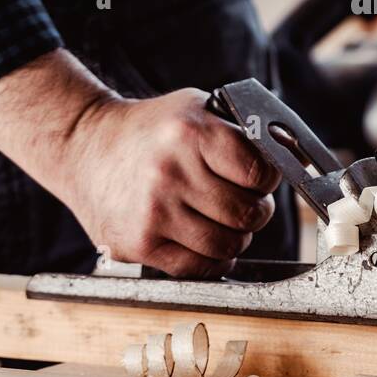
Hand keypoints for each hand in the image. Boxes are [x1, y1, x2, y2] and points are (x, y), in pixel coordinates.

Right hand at [63, 88, 280, 276]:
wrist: (85, 147)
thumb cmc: (151, 130)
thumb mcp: (195, 108)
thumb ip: (240, 130)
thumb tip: (292, 157)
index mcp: (190, 133)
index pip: (259, 172)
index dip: (267, 179)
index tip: (259, 178)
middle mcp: (170, 173)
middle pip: (248, 214)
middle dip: (255, 210)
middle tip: (241, 200)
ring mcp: (152, 213)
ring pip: (228, 245)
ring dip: (235, 236)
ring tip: (221, 219)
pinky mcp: (138, 245)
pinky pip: (198, 268)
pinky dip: (212, 259)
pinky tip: (203, 238)